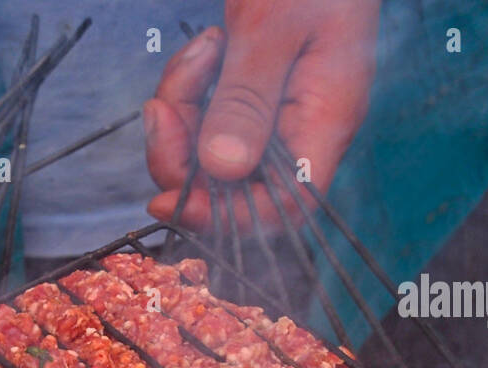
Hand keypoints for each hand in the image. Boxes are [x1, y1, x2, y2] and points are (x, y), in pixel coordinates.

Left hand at [144, 1, 378, 232]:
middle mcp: (298, 132)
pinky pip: (205, 117)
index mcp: (324, 125)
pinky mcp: (250, 96)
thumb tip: (223, 168)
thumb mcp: (274, 30)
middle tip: (163, 107)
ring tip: (200, 54)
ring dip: (183, 110)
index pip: (279, 209)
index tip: (169, 201)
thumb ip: (247, 100)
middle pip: (229, 186)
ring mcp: (273, 115)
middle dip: (182, 155)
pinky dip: (189, 90)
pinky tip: (205, 51)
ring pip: (207, 150)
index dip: (223, 218)